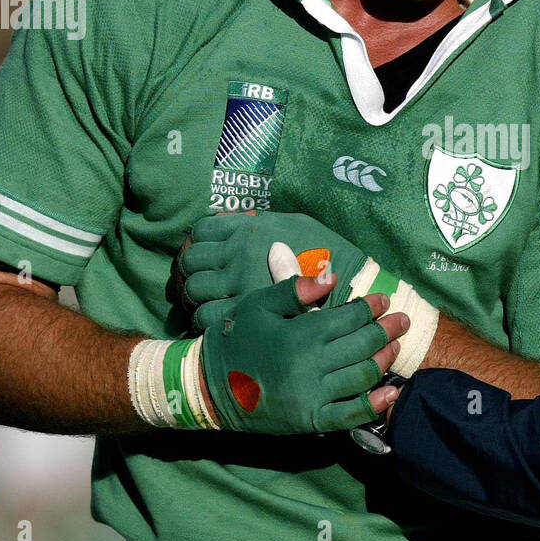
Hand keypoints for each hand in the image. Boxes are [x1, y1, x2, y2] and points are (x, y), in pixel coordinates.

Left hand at [178, 211, 367, 331]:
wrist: (350, 284)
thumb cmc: (326, 252)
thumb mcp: (294, 223)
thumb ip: (261, 222)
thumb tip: (239, 221)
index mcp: (249, 228)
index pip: (201, 232)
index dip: (196, 245)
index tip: (202, 257)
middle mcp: (238, 252)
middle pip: (191, 261)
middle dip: (189, 273)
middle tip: (199, 283)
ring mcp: (238, 282)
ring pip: (194, 290)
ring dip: (194, 297)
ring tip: (205, 303)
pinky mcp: (245, 312)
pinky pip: (206, 316)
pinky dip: (204, 319)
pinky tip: (217, 319)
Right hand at [199, 274, 408, 433]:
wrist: (208, 387)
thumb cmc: (234, 339)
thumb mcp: (259, 305)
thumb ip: (295, 288)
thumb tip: (332, 276)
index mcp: (302, 333)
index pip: (351, 317)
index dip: (371, 307)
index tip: (383, 300)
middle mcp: (313, 365)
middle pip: (363, 345)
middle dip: (387, 330)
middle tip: (402, 320)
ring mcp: (314, 395)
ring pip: (363, 376)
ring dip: (385, 360)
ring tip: (395, 347)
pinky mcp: (311, 420)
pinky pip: (351, 415)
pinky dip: (375, 404)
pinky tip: (392, 392)